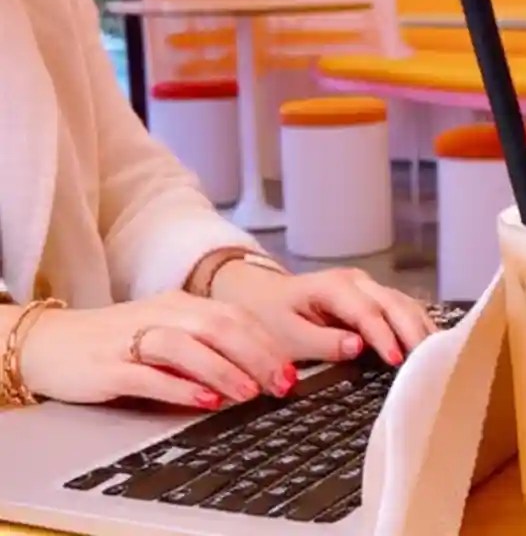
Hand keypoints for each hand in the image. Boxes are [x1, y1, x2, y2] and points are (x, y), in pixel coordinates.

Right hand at [19, 292, 294, 407]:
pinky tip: (202, 400)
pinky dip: (179, 386)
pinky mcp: (108, 365)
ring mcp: (133, 338)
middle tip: (283, 384)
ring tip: (250, 393)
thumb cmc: (121, 343)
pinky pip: (148, 374)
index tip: (295, 371)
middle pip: (219, 326)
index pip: (237, 317)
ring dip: (223, 369)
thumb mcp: (172, 336)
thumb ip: (211, 347)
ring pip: (186, 346)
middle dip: (257, 355)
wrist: (51, 342)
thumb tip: (263, 372)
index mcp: (183, 305)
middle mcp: (162, 315)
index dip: (269, 343)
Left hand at [210, 264, 436, 366]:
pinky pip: (404, 308)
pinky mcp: (375, 297)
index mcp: (332, 286)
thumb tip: (358, 347)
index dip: (384, 335)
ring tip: (439, 357)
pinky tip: (432, 345)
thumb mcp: (286, 336)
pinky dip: (419, 325)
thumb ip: (321, 342)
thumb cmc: (270, 318)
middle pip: (394, 303)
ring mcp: (369, 287)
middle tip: (429, 362)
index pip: (366, 310)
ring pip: (404, 304)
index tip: (396, 361)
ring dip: (422, 329)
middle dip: (413, 332)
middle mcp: (357, 281)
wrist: (261, 296)